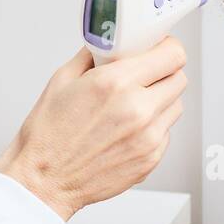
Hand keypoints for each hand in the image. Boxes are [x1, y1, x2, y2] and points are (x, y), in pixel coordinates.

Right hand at [0, 38, 187, 219]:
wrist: (44, 180)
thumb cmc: (48, 136)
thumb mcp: (63, 80)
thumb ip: (93, 55)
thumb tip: (111, 42)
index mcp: (116, 84)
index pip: (172, 55)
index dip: (167, 48)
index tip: (158, 49)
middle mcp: (137, 109)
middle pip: (179, 78)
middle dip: (164, 73)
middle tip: (145, 75)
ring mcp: (148, 137)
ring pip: (176, 106)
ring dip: (161, 100)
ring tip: (134, 104)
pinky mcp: (150, 159)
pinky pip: (166, 132)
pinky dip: (153, 126)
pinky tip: (129, 129)